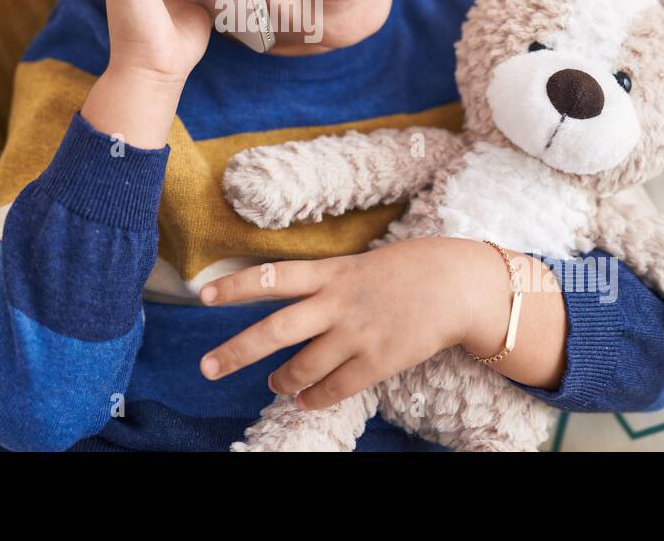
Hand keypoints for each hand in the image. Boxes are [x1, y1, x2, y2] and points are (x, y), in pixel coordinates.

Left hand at [196, 237, 506, 409]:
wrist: (460, 285)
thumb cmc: (410, 269)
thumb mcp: (362, 263)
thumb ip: (327, 281)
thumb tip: (290, 299)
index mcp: (332, 271)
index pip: (273, 277)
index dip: (235, 287)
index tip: (202, 296)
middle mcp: (339, 302)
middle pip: (275, 329)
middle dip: (237, 350)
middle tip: (207, 367)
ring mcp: (358, 334)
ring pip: (302, 367)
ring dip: (281, 379)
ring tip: (275, 383)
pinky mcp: (379, 361)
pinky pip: (335, 389)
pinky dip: (314, 398)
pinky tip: (305, 400)